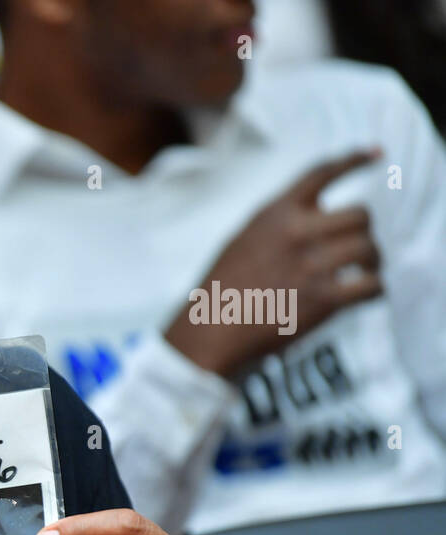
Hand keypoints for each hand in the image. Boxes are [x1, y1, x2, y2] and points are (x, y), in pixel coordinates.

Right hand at [165, 149, 383, 377]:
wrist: (211, 329)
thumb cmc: (222, 288)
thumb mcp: (242, 240)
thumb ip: (279, 223)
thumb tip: (317, 216)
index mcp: (275, 214)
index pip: (321, 174)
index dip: (353, 159)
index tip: (376, 153)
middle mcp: (296, 234)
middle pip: (361, 214)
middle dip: (364, 230)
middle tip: (358, 247)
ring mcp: (311, 266)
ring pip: (370, 248)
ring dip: (372, 259)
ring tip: (363, 271)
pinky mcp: (323, 299)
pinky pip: (372, 285)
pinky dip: (375, 288)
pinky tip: (365, 291)